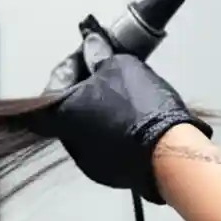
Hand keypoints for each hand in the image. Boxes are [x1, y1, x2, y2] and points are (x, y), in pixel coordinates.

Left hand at [45, 53, 211, 203]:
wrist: (171, 150)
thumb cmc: (139, 104)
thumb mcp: (119, 65)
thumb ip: (99, 55)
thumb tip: (91, 45)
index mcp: (61, 115)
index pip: (49, 89)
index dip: (68, 69)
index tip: (86, 58)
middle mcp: (70, 142)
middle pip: (68, 110)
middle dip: (84, 90)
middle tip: (106, 73)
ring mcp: (90, 163)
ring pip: (88, 130)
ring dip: (99, 112)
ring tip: (124, 96)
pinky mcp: (111, 175)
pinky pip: (107, 146)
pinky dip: (114, 131)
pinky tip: (133, 120)